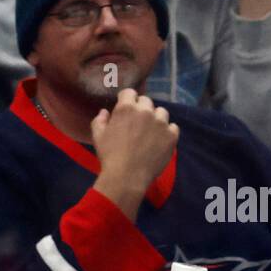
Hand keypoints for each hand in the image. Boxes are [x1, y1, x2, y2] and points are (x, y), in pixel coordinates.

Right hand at [91, 89, 178, 215]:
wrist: (127, 177)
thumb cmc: (109, 156)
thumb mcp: (98, 137)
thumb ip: (100, 120)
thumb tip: (104, 112)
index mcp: (126, 108)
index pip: (129, 93)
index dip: (126, 100)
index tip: (125, 108)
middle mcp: (146, 111)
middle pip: (146, 101)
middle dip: (141, 109)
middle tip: (137, 124)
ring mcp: (161, 122)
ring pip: (161, 113)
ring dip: (155, 119)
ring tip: (150, 132)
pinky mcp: (172, 135)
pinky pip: (172, 127)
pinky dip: (167, 132)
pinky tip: (159, 141)